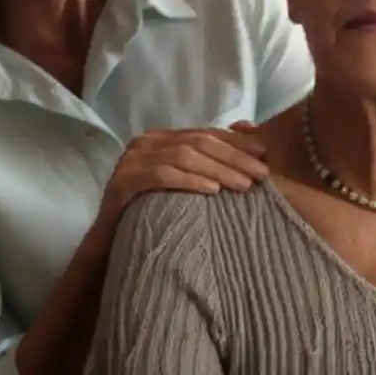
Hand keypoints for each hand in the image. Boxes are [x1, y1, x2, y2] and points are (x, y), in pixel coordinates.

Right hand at [98, 123, 268, 222]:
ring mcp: (132, 160)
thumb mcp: (184, 182)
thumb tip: (251, 136)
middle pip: (197, 143)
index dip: (236, 142)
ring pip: (184, 157)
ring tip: (243, 185)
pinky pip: (163, 176)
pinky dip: (190, 181)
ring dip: (218, 170)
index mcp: (161, 138)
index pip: (204, 133)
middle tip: (261, 174)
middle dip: (233, 157)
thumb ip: (208, 161)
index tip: (264, 154)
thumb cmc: (153, 211)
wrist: (111, 241)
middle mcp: (145, 142)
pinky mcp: (123, 181)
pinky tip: (212, 191)